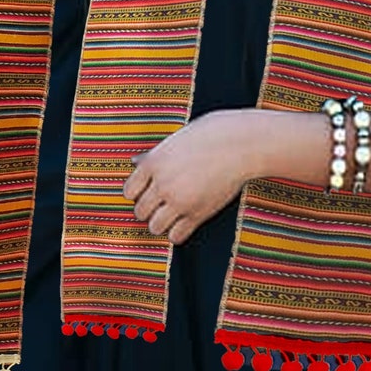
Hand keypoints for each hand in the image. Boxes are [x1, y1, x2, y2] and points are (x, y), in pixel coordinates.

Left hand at [122, 110, 254, 245]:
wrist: (241, 144)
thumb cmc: (211, 134)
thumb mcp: (176, 139)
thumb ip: (154, 155)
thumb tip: (135, 162)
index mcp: (154, 162)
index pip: (129, 191)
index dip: (137, 192)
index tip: (147, 190)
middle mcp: (163, 183)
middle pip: (140, 211)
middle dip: (148, 208)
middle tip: (160, 202)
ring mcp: (180, 201)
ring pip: (155, 227)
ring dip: (161, 222)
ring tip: (172, 213)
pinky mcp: (198, 214)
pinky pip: (176, 236)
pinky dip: (178, 232)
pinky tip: (185, 220)